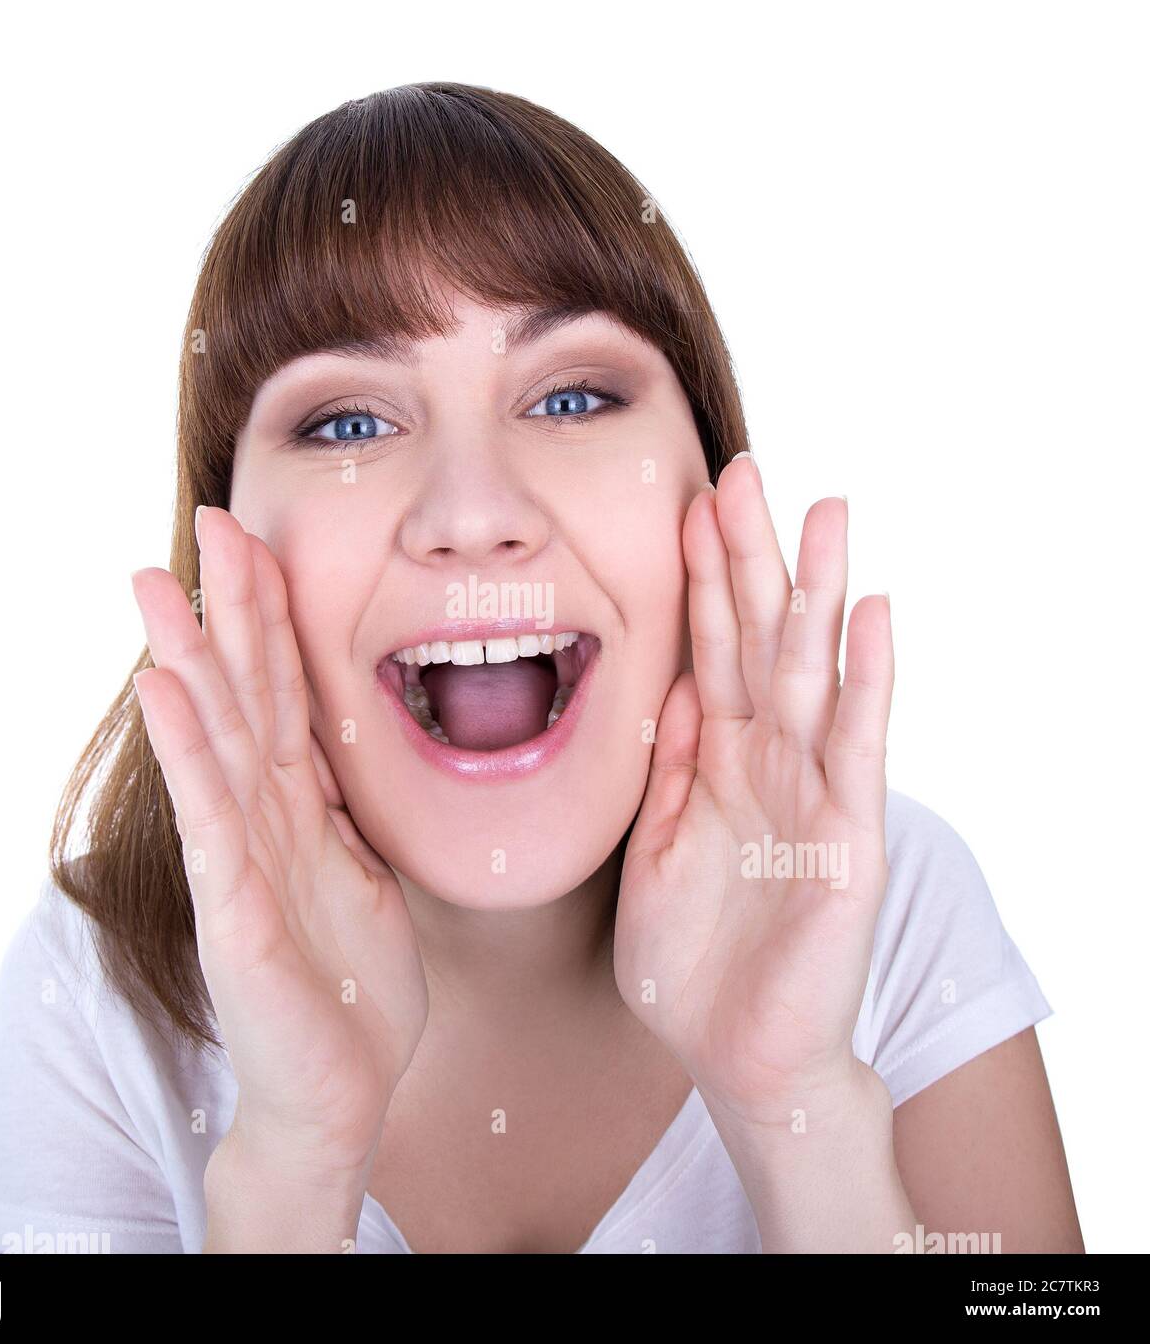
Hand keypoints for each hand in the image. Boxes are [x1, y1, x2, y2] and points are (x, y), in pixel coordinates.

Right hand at [131, 506, 426, 1179]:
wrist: (337, 1089)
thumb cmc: (350, 984)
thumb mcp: (362, 872)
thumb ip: (341, 810)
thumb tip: (340, 749)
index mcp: (300, 806)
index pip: (285, 691)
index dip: (273, 616)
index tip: (262, 538)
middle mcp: (263, 818)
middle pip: (245, 693)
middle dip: (228, 607)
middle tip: (210, 518)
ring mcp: (242, 859)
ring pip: (215, 740)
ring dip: (186, 659)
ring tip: (156, 584)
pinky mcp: (234, 908)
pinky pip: (212, 816)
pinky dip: (187, 750)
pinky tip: (164, 690)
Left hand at [615, 454, 893, 1130]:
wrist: (741, 1060)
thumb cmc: (694, 966)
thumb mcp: (656, 853)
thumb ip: (669, 773)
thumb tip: (668, 687)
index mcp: (717, 764)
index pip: (709, 650)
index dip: (699, 580)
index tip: (686, 503)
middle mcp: (768, 762)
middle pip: (759, 638)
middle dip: (751, 556)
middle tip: (746, 469)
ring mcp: (813, 791)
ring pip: (813, 671)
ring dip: (818, 590)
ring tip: (826, 509)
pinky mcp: (850, 834)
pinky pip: (857, 744)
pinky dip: (866, 678)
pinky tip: (873, 614)